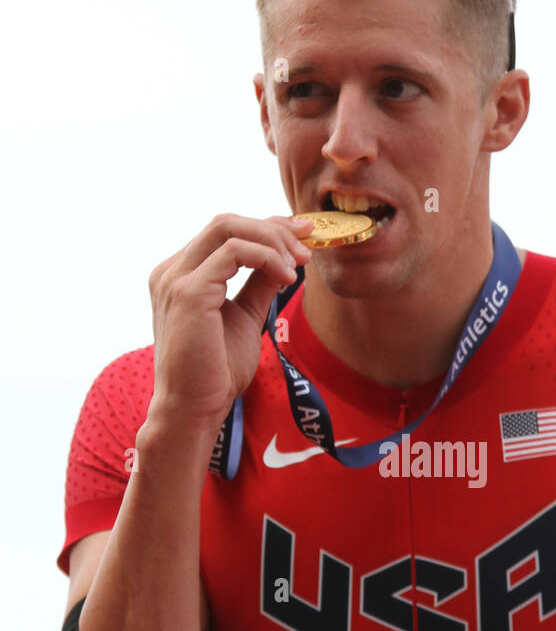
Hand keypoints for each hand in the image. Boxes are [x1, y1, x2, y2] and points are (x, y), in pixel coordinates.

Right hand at [147, 212, 313, 431]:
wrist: (194, 409)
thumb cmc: (215, 373)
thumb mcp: (245, 318)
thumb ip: (259, 285)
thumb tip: (284, 261)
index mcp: (182, 275)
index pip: (225, 232)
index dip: (267, 227)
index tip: (304, 235)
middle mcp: (172, 271)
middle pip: (227, 222)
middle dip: (273, 228)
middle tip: (308, 244)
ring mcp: (176, 278)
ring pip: (228, 228)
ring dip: (273, 240)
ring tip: (300, 264)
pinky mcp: (188, 292)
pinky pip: (234, 252)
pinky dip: (266, 257)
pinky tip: (286, 278)